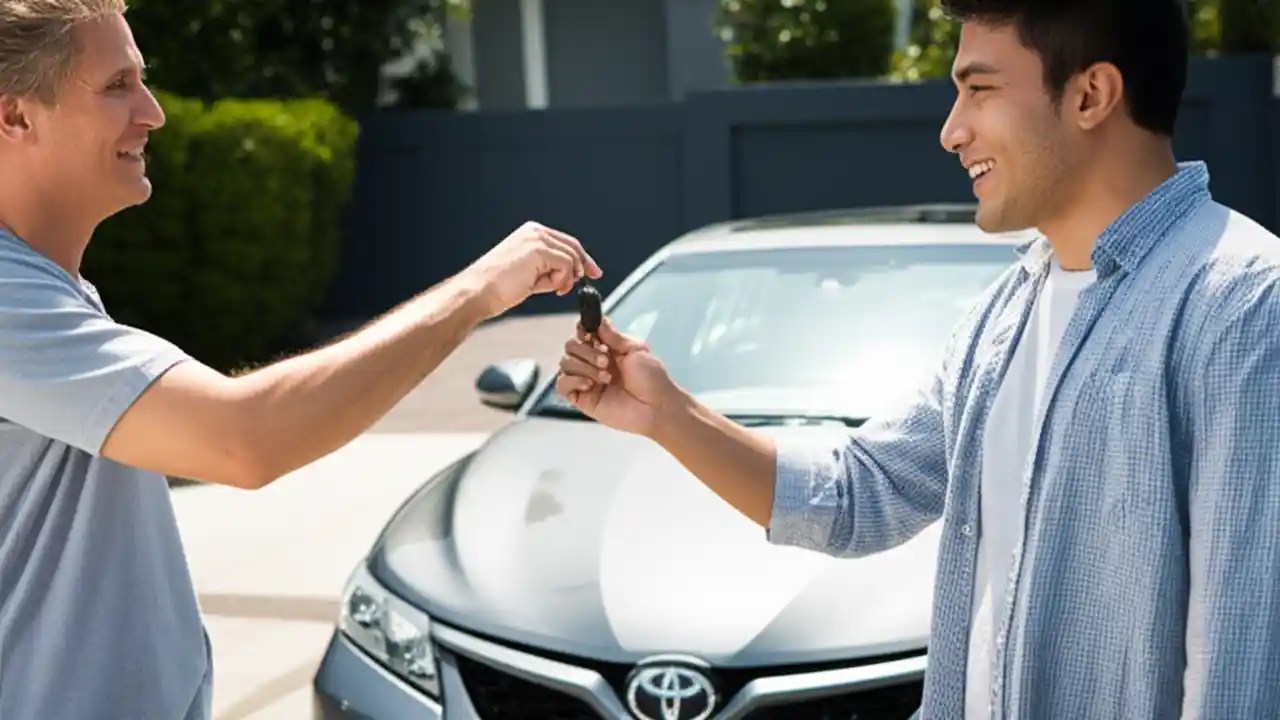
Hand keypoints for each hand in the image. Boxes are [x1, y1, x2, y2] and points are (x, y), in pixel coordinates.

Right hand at [465, 221, 602, 318]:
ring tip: (554, 289)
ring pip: (571, 257)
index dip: (582, 257)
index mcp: (531, 233)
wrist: (478, 292)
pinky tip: (549, 287)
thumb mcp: (530, 273)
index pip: (565, 242)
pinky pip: (566, 265)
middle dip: (583, 266)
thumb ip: (549, 269)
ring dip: (567, 278)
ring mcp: (536, 238)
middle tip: (587, 281)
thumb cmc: (497, 288)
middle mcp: (534, 231)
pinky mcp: (539, 250)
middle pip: (573, 246)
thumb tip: (571, 275)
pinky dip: (562, 280)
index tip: (592, 271)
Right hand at [555, 317, 676, 436]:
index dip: (583, 331)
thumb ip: (614, 335)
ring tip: (606, 377)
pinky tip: (590, 384)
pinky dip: (572, 380)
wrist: (657, 407)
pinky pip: (562, 385)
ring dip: (584, 367)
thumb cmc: (652, 379)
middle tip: (606, 361)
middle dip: (587, 351)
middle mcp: (594, 363)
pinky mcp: (582, 399)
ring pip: (566, 364)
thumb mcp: (635, 349)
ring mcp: (586, 381)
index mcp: (607, 349)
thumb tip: (599, 319)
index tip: (591, 334)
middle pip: (571, 347)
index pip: (583, 334)